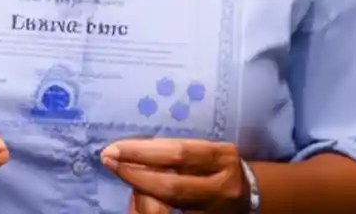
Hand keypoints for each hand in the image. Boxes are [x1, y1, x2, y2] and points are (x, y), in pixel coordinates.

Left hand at [101, 138, 248, 213]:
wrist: (246, 195)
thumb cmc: (215, 165)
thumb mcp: (204, 152)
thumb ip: (174, 152)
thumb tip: (130, 153)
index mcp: (222, 157)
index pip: (178, 153)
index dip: (143, 151)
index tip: (114, 148)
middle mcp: (223, 186)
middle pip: (171, 184)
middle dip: (134, 173)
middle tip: (108, 161)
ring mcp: (215, 210)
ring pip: (169, 206)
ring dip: (139, 192)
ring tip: (119, 175)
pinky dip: (149, 207)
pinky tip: (135, 197)